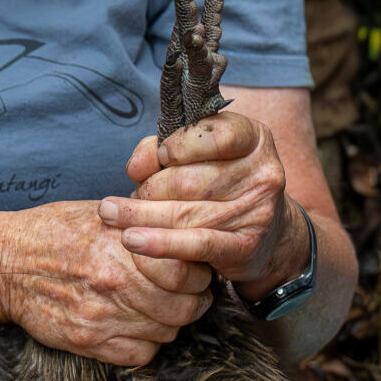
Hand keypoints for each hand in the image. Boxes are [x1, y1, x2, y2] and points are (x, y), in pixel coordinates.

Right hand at [0, 202, 212, 366]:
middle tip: (188, 293)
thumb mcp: (101, 212)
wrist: (5, 263)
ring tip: (162, 308)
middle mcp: (117, 283)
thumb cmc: (52, 230)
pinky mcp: (89, 342)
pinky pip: (140, 356)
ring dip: (171, 323)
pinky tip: (138, 327)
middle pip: (184, 307)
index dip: (198, 272)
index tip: (195, 269)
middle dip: (193, 301)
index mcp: (123, 245)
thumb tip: (180, 225)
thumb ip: (142, 221)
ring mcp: (103, 316)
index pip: (188, 271)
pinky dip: (147, 345)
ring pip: (166, 333)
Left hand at [102, 112, 306, 292]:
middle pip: (187, 179)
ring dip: (139, 215)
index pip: (213, 134)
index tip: (160, 157)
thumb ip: (164, 150)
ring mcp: (257, 211)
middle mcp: (262, 172)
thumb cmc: (223, 184)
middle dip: (149, 188)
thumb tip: (136, 167)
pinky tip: (132, 240)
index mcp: (253, 138)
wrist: (270, 234)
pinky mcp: (245, 246)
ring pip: (184, 212)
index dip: (178, 145)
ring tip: (110, 214)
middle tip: (128, 196)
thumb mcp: (202, 155)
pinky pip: (195, 244)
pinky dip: (159, 243)